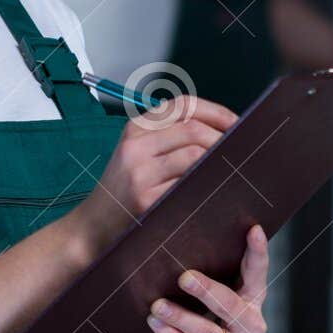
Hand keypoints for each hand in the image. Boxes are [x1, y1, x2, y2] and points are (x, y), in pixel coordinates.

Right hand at [75, 95, 237, 249]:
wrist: (92, 227)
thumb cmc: (123, 189)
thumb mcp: (136, 153)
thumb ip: (169, 137)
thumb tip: (221, 130)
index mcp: (136, 128)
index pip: (183, 105)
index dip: (215, 111)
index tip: (236, 122)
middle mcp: (135, 145)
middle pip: (193, 129)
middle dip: (223, 138)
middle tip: (239, 150)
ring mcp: (140, 172)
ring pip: (194, 154)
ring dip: (218, 161)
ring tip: (229, 169)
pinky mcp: (146, 198)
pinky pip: (188, 184)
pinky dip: (206, 183)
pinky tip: (214, 188)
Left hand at [145, 225, 269, 332]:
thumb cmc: (188, 307)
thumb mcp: (196, 285)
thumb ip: (198, 260)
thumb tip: (173, 214)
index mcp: (250, 297)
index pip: (257, 272)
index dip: (257, 252)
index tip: (253, 229)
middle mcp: (249, 324)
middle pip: (234, 307)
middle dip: (208, 292)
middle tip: (184, 278)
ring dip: (182, 319)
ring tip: (157, 307)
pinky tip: (157, 327)